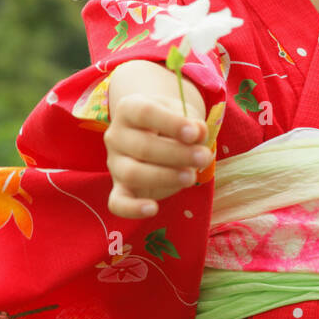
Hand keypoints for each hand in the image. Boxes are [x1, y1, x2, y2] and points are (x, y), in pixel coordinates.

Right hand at [105, 94, 211, 217]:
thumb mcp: (185, 116)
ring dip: (165, 177)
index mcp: (130, 109)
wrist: (158, 135)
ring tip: (191, 177)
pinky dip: (132, 209)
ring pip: (133, 173)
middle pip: (142, 146)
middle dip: (177, 154)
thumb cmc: (173, 123)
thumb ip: (192, 124)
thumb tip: (199, 133)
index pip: (145, 113)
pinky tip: (152, 209)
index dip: (171, 124)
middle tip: (203, 158)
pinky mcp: (119, 188)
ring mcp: (115, 163)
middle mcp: (116, 135)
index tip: (194, 133)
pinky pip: (118, 202)